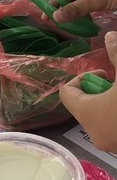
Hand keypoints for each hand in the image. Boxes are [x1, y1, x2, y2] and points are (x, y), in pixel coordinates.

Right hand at [52, 0, 116, 22]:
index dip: (54, 3)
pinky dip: (85, 12)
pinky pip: (89, 3)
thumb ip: (76, 8)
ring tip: (68, 25)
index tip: (46, 17)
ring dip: (76, 12)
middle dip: (65, 9)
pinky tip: (81, 22)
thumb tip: (56, 17)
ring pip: (80, 0)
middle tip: (57, 24)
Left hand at [59, 36, 116, 152]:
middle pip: (86, 104)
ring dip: (113, 101)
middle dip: (102, 90)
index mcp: (87, 115)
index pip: (67, 93)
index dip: (83, 78)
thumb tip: (110, 35)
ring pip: (102, 116)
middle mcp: (95, 134)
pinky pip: (114, 127)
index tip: (105, 74)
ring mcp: (112, 144)